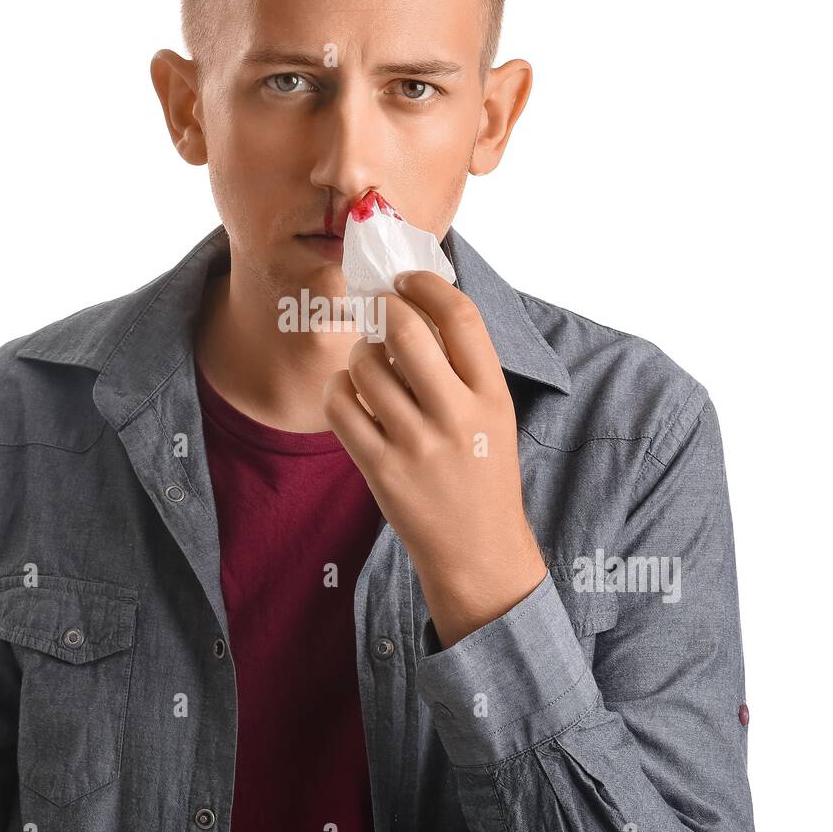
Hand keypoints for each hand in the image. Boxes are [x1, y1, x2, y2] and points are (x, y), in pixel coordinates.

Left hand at [322, 270, 547, 648]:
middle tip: (378, 311)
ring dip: (360, 354)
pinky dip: (337, 389)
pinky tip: (350, 395)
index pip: (460, 316)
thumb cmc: (482, 474)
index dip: (427, 284)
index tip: (407, 279)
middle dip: (384, 309)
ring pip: (365, 365)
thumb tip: (414, 304)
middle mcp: (456, 416)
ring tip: (370, 366)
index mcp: (492, 395)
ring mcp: (415, 444)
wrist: (478, 552)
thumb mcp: (495, 415)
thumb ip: (464, 366)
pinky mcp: (380, 469)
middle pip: (406, 330)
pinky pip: (339, 405)